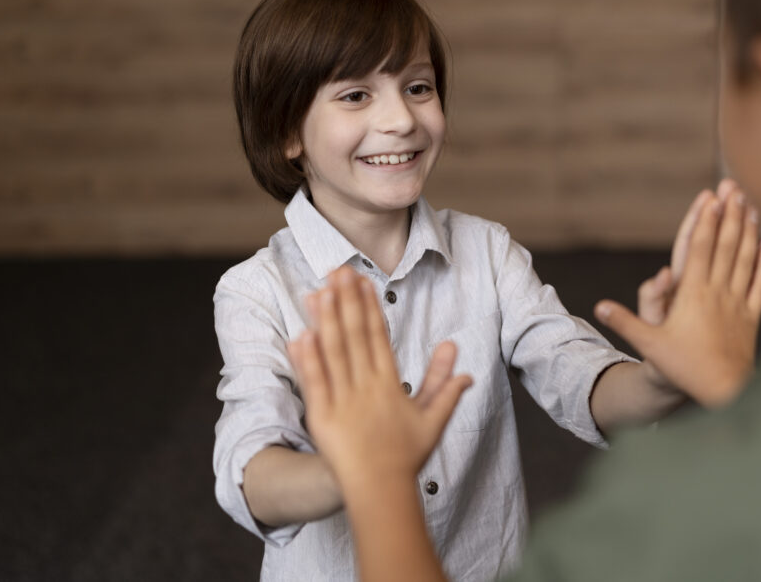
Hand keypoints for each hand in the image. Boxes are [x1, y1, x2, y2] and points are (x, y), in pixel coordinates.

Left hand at [287, 267, 472, 491]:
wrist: (381, 490)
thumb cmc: (406, 456)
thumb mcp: (433, 419)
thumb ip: (445, 386)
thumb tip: (458, 356)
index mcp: (390, 383)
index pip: (378, 335)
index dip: (369, 305)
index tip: (362, 280)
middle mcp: (367, 387)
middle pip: (355, 335)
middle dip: (346, 300)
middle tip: (338, 270)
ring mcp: (344, 401)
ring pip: (333, 352)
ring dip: (326, 319)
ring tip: (319, 290)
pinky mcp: (322, 417)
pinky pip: (315, 382)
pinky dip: (307, 359)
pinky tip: (301, 334)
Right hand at [597, 185, 760, 406]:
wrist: (724, 392)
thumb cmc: (685, 368)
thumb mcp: (650, 345)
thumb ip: (625, 322)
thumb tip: (598, 307)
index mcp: (693, 294)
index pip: (699, 249)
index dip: (705, 221)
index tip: (711, 196)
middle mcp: (719, 292)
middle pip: (725, 245)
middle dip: (729, 214)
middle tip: (733, 187)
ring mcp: (738, 302)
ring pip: (745, 259)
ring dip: (748, 230)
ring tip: (750, 206)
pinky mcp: (752, 316)